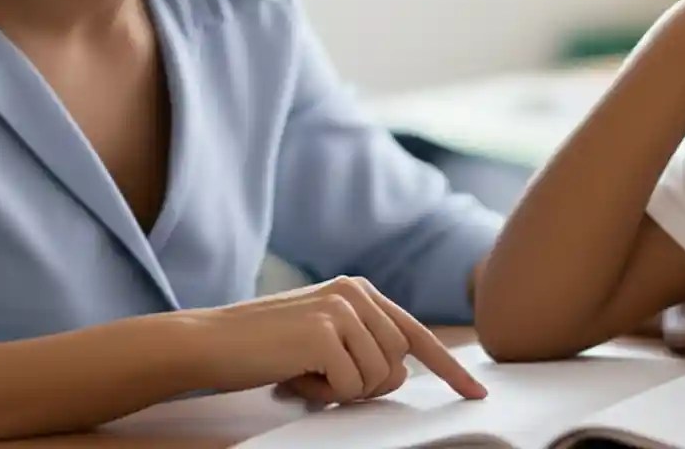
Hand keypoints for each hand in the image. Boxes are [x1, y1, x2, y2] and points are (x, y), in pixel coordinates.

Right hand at [189, 276, 486, 404]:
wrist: (209, 342)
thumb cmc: (264, 347)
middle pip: (398, 365)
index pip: (416, 335)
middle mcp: (356, 292)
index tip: (475, 393)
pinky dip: (323, 393)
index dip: (449, 369)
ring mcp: (342, 309)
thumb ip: (364, 345)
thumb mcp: (322, 336)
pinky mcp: (325, 332)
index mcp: (360, 290)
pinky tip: (294, 374)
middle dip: (366, 386)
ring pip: (378, 379)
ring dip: (342, 390)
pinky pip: (350, 387)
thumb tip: (400, 375)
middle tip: (319, 378)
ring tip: (303, 372)